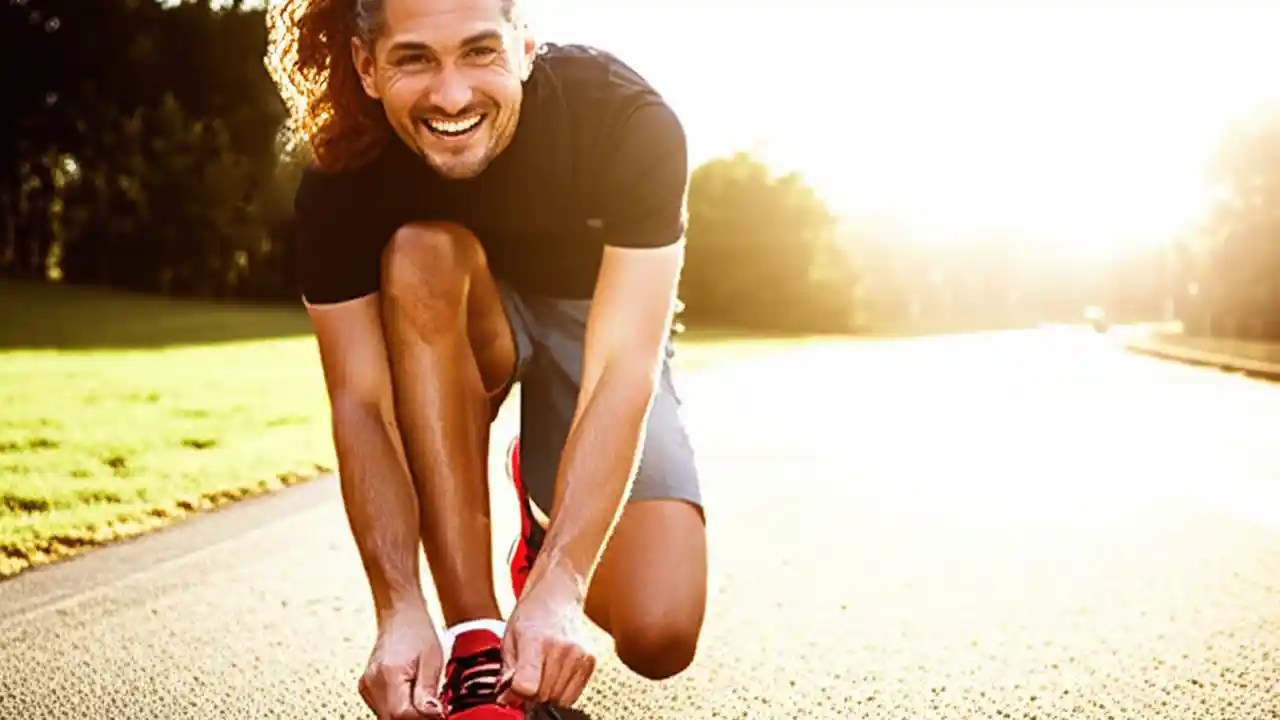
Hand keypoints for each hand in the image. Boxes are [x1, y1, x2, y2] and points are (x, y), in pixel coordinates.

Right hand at [358, 605, 444, 718]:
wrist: (401, 614)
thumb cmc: (417, 631)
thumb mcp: (432, 660)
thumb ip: (429, 692)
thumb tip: (434, 716)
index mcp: (387, 676)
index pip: (402, 716)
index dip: (423, 719)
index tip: (439, 713)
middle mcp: (371, 686)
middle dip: (416, 719)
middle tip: (435, 707)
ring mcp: (368, 689)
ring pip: (388, 718)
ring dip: (408, 715)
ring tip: (425, 699)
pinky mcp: (369, 691)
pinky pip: (385, 710)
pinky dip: (400, 710)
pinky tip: (413, 698)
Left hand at [498, 578, 596, 707]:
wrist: (557, 595)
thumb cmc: (531, 614)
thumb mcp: (509, 638)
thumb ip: (507, 671)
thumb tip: (507, 699)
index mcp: (535, 640)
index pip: (527, 686)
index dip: (515, 693)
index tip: (512, 686)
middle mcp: (561, 648)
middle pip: (542, 696)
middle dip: (530, 694)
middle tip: (527, 677)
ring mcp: (579, 655)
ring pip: (558, 699)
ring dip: (547, 693)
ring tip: (542, 673)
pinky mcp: (591, 661)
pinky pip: (573, 695)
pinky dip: (562, 691)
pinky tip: (556, 673)